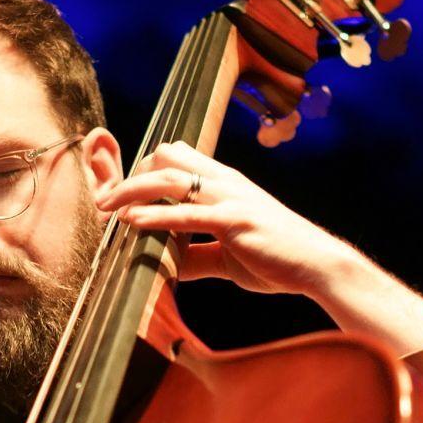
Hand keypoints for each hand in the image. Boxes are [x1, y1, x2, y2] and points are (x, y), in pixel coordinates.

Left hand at [96, 139, 343, 297]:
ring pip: (170, 180)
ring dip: (132, 191)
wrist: (316, 266)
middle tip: (106, 204)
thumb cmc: (276, 260)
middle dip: (132, 176)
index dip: (144, 173)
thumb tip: (168, 267)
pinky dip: (155, 217)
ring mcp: (230, 198)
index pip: (175, 158)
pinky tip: (131, 223)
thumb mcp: (229, 257)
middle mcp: (225, 181)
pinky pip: (187, 215)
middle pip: (167, 156)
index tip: (120, 199)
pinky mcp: (234, 222)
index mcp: (224, 183)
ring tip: (105, 208)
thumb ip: (197, 257)